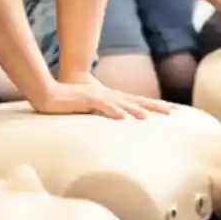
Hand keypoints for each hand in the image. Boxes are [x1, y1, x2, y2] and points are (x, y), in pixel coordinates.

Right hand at [30, 72, 171, 118]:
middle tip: (172, 111)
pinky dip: (113, 112)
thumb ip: (97, 116)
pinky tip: (123, 118)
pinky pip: (103, 106)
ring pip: (121, 103)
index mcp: (108, 98)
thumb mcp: (86, 111)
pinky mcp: (87, 100)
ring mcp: (98, 96)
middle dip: (153, 106)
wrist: (48, 93)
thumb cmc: (64, 104)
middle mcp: (107, 95)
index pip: (134, 101)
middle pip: (134, 100)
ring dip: (135, 110)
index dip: (151, 105)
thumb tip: (108, 126)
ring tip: (149, 117)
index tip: (167, 109)